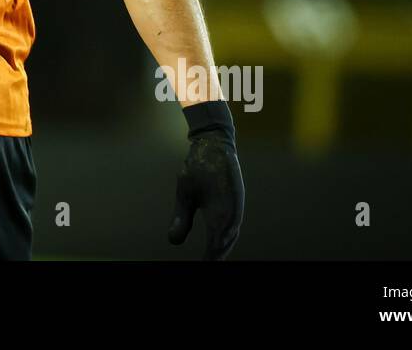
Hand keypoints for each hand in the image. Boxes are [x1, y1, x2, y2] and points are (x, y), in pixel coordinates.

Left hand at [167, 130, 244, 259]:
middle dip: (216, 256)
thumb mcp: (184, 193)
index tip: (202, 266)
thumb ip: (180, 219)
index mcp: (220, 214)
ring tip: (212, 258)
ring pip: (231, 236)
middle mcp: (233, 214)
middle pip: (225, 244)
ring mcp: (238, 208)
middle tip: (206, 265)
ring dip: (223, 248)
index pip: (214, 246)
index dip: (208, 259)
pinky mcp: (238, 202)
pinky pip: (234, 227)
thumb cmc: (197, 167)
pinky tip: (220, 240)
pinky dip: (227, 237)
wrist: (216, 145)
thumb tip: (173, 242)